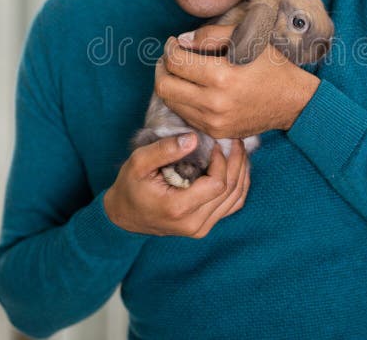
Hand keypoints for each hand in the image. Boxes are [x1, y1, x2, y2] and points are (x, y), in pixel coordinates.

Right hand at [103, 133, 249, 237]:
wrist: (125, 216)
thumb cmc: (130, 187)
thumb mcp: (139, 163)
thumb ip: (164, 149)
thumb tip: (194, 138)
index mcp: (179, 208)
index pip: (218, 184)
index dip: (222, 161)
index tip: (215, 143)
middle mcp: (194, 223)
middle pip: (231, 190)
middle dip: (237, 162)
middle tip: (235, 140)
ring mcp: (201, 228)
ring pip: (236, 198)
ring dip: (242, 172)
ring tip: (238, 150)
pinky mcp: (205, 226)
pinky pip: (232, 206)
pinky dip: (239, 185)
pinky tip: (238, 167)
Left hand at [155, 25, 319, 138]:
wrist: (292, 102)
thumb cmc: (272, 67)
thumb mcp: (247, 39)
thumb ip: (210, 35)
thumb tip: (182, 41)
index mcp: (221, 76)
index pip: (176, 62)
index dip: (169, 49)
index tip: (174, 43)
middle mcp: (214, 103)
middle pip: (164, 87)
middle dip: (162, 68)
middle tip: (170, 58)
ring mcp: (214, 121)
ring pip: (171, 103)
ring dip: (169, 84)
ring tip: (180, 72)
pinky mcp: (216, 132)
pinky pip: (186, 115)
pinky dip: (182, 100)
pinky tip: (192, 88)